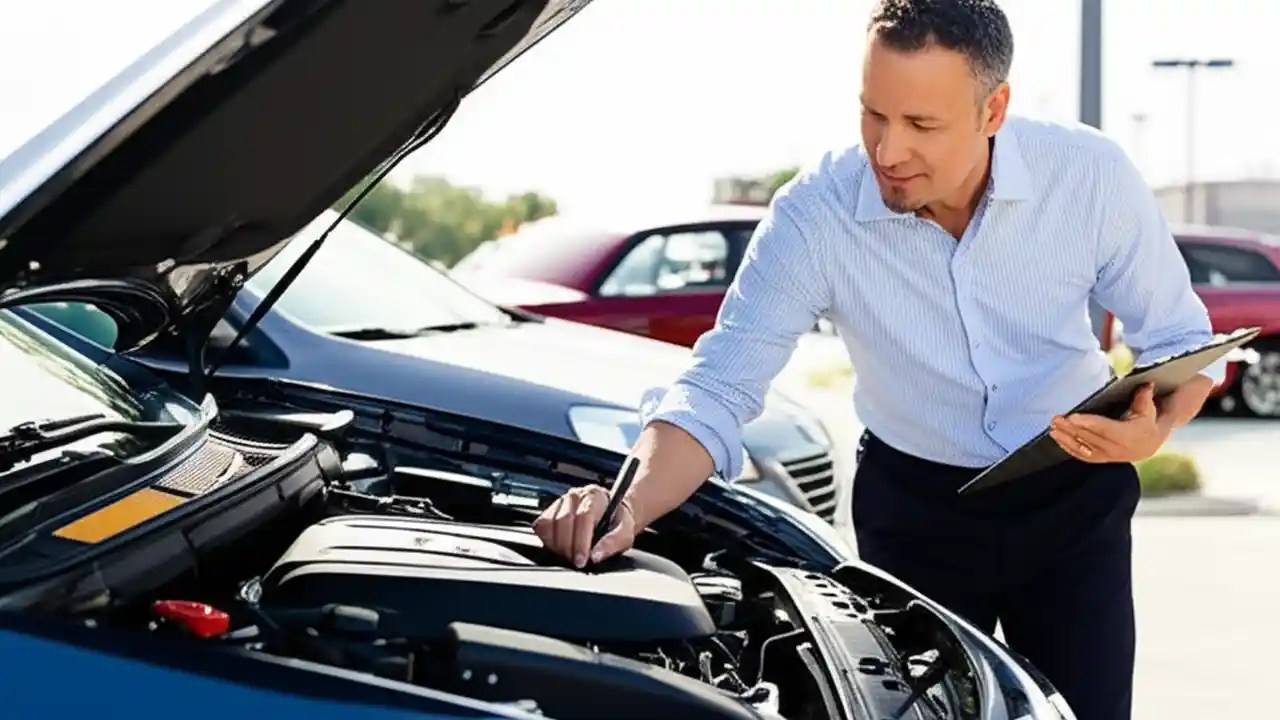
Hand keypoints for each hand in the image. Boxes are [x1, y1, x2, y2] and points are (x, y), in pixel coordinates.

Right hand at [532, 485, 637, 567]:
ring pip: (548, 523)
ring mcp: (560, 502)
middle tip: (576, 561)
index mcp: (595, 496)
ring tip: (568, 555)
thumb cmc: (618, 522)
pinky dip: (547, 540)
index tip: (581, 560)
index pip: (583, 516)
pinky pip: (540, 526)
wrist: (612, 514)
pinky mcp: (549, 511)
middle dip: (568, 547)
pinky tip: (560, 547)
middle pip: (563, 520)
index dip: (580, 541)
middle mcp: (575, 496)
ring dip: (556, 544)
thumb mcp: (625, 532)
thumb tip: (596, 555)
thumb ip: (613, 543)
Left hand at [1049, 383, 1169, 462]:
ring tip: (1052, 427)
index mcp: (1127, 436)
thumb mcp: (1149, 411)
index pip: (1105, 429)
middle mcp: (1116, 448)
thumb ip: (1144, 398)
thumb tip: (1145, 384)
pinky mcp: (1099, 458)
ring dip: (1065, 437)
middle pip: (1090, 437)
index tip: (1073, 417)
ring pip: (1082, 447)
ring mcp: (1106, 455)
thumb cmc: (1148, 425)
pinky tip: (1057, 438)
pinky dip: (1067, 446)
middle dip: (1071, 428)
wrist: (1148, 447)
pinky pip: (1081, 454)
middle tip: (1056, 418)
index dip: (1088, 423)